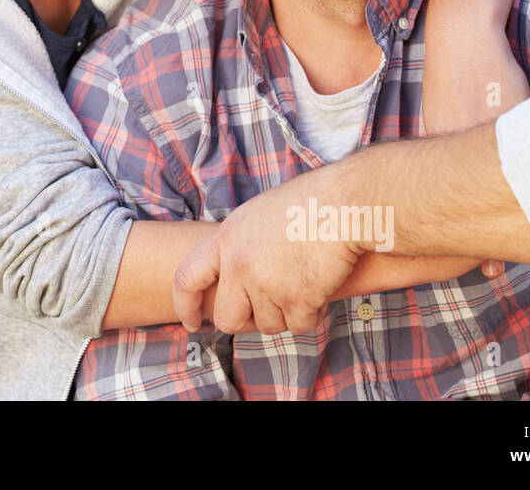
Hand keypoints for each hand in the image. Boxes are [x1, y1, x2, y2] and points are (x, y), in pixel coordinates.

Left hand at [172, 183, 360, 335]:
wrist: (343, 204)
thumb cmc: (307, 203)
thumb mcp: (256, 216)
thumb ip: (238, 246)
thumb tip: (235, 279)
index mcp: (225, 238)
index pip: (187, 279)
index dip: (185, 306)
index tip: (193, 322)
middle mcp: (239, 264)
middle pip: (227, 318)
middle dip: (246, 322)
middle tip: (265, 311)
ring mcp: (266, 284)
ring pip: (269, 325)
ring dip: (286, 314)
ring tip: (302, 283)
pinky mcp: (297, 299)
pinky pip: (299, 326)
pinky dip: (311, 315)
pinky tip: (319, 289)